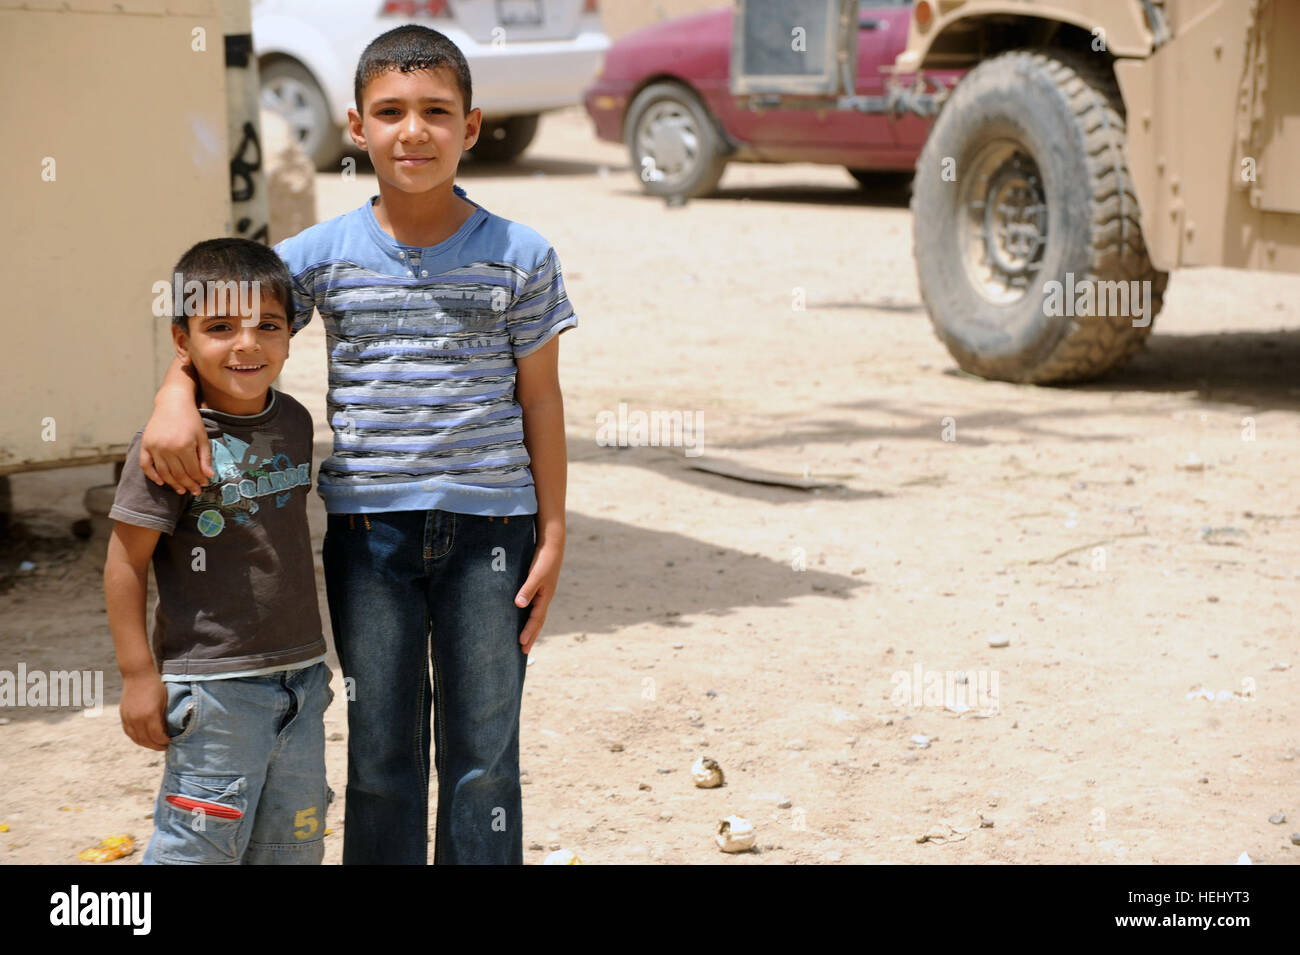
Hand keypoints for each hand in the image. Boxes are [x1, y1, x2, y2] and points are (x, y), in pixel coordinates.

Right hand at [119, 673, 170, 750]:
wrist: (138, 674)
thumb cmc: (156, 686)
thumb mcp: (165, 701)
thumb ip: (164, 718)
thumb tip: (166, 731)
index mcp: (150, 715)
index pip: (157, 736)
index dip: (164, 742)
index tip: (170, 742)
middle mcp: (137, 719)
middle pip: (146, 740)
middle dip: (156, 746)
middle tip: (164, 747)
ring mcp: (128, 718)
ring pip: (136, 738)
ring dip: (146, 744)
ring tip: (155, 744)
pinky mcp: (123, 716)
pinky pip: (129, 732)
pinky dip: (136, 738)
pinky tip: (143, 739)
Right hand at [141, 396, 211, 494]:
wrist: (172, 403)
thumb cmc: (191, 420)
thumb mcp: (202, 437)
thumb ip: (205, 457)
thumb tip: (208, 477)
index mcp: (184, 446)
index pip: (192, 470)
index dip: (198, 480)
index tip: (203, 486)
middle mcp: (167, 448)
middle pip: (178, 474)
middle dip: (188, 485)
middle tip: (195, 492)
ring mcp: (154, 447)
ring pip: (163, 473)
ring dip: (173, 484)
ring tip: (181, 491)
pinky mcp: (145, 445)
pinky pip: (146, 465)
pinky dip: (152, 475)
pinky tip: (161, 482)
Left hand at [514, 538, 563, 653]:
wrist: (552, 545)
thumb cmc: (545, 559)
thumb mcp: (536, 575)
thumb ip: (527, 589)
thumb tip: (519, 605)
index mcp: (545, 597)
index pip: (536, 619)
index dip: (529, 632)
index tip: (521, 644)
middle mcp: (544, 598)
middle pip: (538, 621)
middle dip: (531, 636)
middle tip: (524, 651)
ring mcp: (542, 593)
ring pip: (536, 615)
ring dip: (530, 628)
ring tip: (524, 640)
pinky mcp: (538, 587)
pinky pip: (533, 606)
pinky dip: (529, 616)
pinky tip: (522, 617)